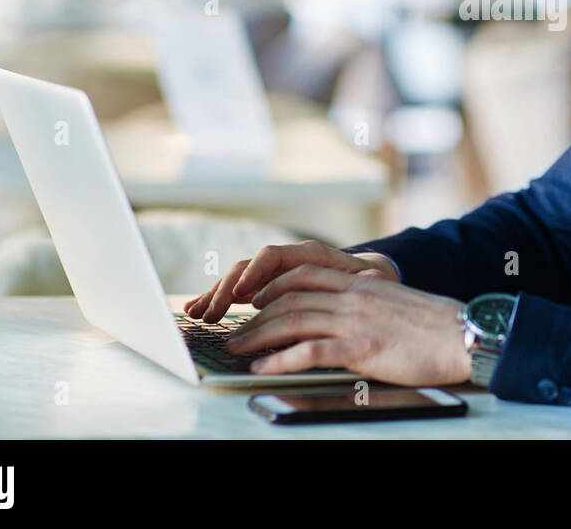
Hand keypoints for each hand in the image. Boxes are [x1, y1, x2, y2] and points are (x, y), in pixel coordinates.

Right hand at [183, 240, 398, 322]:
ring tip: (197, 315)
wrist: (366, 278)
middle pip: (248, 268)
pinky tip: (196, 311)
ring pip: (237, 279)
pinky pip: (236, 291)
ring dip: (216, 296)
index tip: (242, 292)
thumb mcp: (367, 282)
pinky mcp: (265, 288)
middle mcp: (286, 261)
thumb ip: (364, 281)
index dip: (256, 273)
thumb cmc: (366, 281)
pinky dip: (217, 299)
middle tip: (211, 314)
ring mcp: (272, 274)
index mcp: (309, 255)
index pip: (273, 256)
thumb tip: (373, 277)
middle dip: (226, 290)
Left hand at [225, 264, 471, 386]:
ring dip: (258, 337)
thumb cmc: (435, 325)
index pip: (303, 275)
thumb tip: (347, 312)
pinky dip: (281, 359)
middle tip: (235, 332)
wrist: (463, 335)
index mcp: (360, 283)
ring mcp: (354, 321)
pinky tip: (264, 367)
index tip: (254, 300)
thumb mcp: (395, 301)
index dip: (272, 286)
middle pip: (289, 299)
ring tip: (238, 349)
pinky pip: (309, 352)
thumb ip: (367, 300)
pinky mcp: (360, 348)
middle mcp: (352, 296)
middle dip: (255, 316)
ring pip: (292, 321)